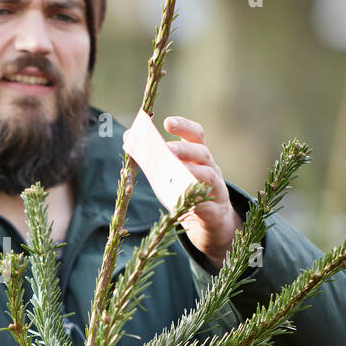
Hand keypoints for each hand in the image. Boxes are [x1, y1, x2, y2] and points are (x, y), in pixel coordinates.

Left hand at [125, 114, 242, 272]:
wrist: (211, 223)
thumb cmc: (185, 194)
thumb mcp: (168, 177)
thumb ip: (152, 160)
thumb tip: (129, 139)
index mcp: (198, 158)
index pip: (196, 135)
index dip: (184, 127)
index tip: (168, 123)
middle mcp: (210, 169)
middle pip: (202, 153)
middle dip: (183, 149)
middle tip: (166, 148)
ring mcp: (216, 190)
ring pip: (209, 175)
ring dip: (192, 171)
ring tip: (175, 170)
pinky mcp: (215, 212)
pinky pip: (208, 206)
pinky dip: (198, 202)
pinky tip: (188, 200)